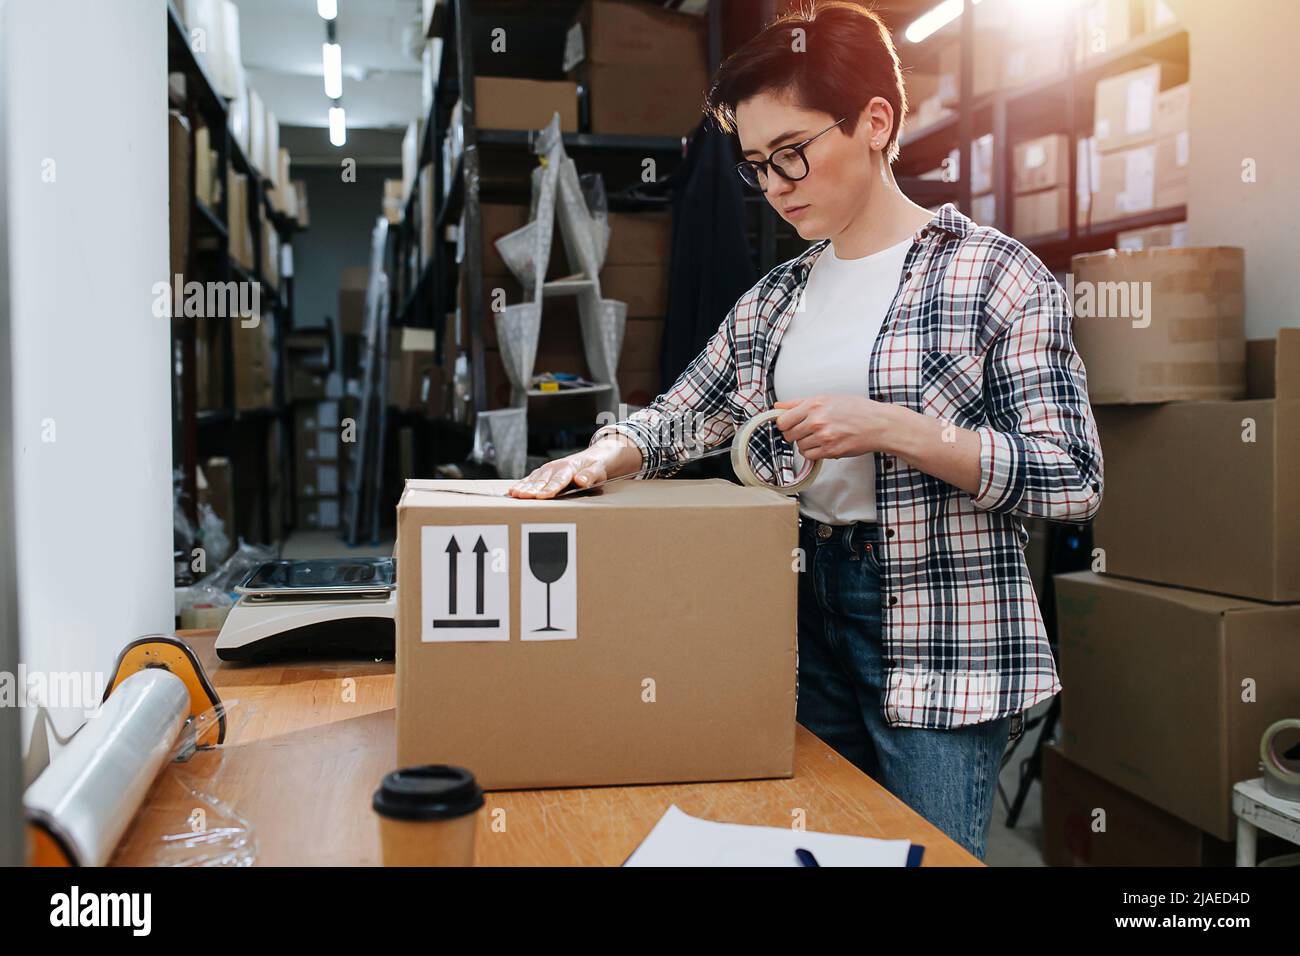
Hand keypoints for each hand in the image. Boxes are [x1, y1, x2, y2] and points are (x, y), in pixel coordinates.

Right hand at [507, 440, 639, 498]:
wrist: (595, 456)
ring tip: (513, 494)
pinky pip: (532, 478)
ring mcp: (549, 469)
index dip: (550, 488)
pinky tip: (513, 491)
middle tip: (520, 496)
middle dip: (531, 488)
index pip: (558, 480)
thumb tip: (581, 481)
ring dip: (523, 486)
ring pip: (534, 479)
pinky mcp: (544, 472)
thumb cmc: (597, 466)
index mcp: (570, 467)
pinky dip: (522, 484)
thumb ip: (590, 476)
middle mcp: (556, 467)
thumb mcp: (599, 470)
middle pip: (542, 480)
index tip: (542, 496)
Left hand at [773, 395, 899, 460]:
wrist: (878, 424)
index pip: (783, 420)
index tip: (790, 425)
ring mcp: (823, 437)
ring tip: (820, 436)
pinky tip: (824, 445)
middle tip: (807, 431)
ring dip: (806, 444)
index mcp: (814, 405)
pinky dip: (814, 452)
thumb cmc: (856, 410)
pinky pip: (810, 456)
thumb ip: (799, 403)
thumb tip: (778, 407)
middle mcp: (817, 420)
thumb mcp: (827, 398)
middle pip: (789, 435)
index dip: (785, 424)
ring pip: (799, 446)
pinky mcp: (830, 451)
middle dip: (795, 434)